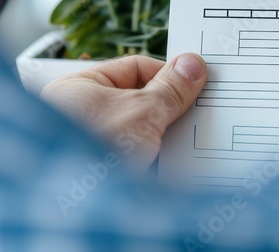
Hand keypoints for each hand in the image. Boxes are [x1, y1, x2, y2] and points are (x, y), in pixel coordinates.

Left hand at [40, 53, 207, 170]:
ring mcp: (93, 148)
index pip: (134, 68)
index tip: (197, 82)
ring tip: (193, 142)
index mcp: (80, 88)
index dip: (167, 74)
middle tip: (200, 113)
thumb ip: (169, 89)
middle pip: (139, 101)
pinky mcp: (105, 177)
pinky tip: (179, 167)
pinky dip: (157, 162)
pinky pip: (139, 160)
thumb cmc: (92, 151)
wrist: (78, 212)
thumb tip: (191, 65)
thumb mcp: (141, 112)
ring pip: (141, 134)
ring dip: (165, 139)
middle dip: (169, 110)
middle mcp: (83, 116)